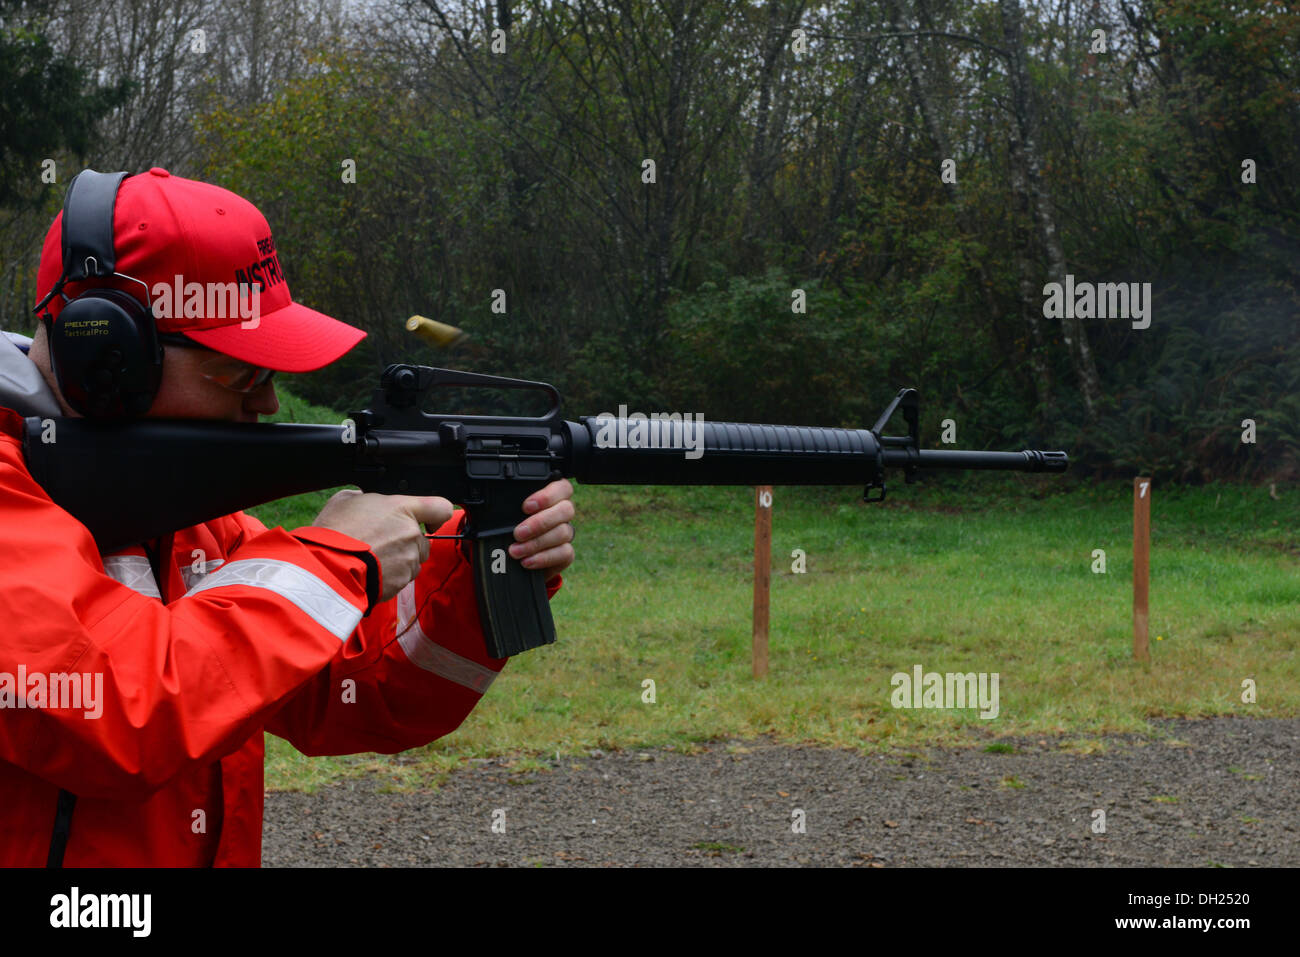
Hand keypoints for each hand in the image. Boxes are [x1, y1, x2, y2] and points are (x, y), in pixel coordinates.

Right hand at [313, 490, 454, 601]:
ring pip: (413, 560)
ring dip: (399, 560)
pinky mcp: (402, 581)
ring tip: (372, 558)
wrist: (327, 567)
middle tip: (380, 543)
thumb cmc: (334, 532)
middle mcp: (411, 534)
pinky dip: (391, 577)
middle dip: (406, 542)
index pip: (440, 507)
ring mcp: (409, 559)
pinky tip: (371, 570)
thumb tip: (367, 501)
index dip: (436, 514)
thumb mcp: (346, 500)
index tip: (429, 520)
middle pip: (422, 539)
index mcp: (402, 509)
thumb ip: (367, 498)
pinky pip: (402, 578)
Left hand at [509, 479, 575, 583]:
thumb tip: (492, 507)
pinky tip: (527, 561)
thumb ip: (507, 507)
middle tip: (518, 533)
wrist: (506, 558)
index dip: (547, 496)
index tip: (526, 507)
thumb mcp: (505, 515)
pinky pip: (564, 553)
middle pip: (566, 510)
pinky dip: (543, 558)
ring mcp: (565, 533)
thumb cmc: (507, 530)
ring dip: (537, 543)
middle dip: (540, 522)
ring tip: (515, 551)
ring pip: (563, 532)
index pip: (562, 488)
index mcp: (551, 496)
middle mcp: (562, 513)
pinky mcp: (566, 553)